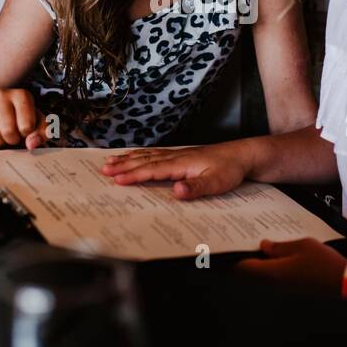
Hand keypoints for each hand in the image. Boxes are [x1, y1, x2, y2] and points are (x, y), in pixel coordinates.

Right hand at [0, 89, 48, 148]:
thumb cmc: (16, 116)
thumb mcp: (34, 121)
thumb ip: (42, 132)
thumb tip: (32, 144)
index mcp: (22, 95)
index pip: (27, 126)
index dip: (25, 135)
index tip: (23, 131)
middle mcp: (2, 94)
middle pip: (8, 132)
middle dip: (11, 140)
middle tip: (10, 137)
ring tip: (0, 136)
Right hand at [100, 144, 247, 198]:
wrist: (243, 155)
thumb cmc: (230, 170)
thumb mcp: (217, 182)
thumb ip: (196, 187)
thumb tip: (176, 191)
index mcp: (181, 163)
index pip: (152, 170)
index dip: (133, 175)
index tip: (116, 180)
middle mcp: (176, 157)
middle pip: (144, 161)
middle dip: (123, 166)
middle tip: (103, 170)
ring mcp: (177, 155)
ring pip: (147, 156)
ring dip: (128, 159)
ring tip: (111, 161)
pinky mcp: (181, 156)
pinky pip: (154, 154)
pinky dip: (141, 155)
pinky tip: (136, 156)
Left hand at [235, 239, 346, 298]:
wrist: (345, 285)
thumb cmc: (325, 263)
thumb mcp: (303, 246)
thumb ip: (280, 246)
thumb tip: (264, 245)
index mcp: (272, 273)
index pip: (243, 268)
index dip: (234, 257)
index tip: (232, 246)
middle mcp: (272, 287)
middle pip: (249, 276)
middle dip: (245, 263)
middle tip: (244, 247)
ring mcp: (281, 293)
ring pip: (261, 281)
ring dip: (258, 269)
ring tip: (261, 253)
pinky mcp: (290, 296)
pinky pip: (272, 284)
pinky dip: (270, 274)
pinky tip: (277, 263)